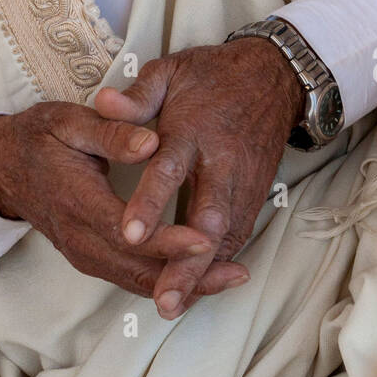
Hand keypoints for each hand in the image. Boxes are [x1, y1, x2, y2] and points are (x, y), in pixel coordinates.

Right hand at [0, 102, 249, 301]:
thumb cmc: (39, 136)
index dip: (169, 241)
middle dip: (190, 276)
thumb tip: (152, 143)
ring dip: (183, 285)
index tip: (207, 238)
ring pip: (136, 281)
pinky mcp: (88, 257)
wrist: (3, 165)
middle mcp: (79, 238)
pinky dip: (164, 281)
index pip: (127, 232)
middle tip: (237, 273)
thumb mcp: (69, 121)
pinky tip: (197, 275)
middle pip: (138, 270)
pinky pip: (129, 277)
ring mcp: (82, 253)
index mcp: (76, 201)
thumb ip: (111, 133)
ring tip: (229, 278)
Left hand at [94, 38, 303, 318]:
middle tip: (163, 298)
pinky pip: (238, 234)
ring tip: (174, 305)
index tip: (128, 233)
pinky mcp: (255, 194)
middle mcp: (220, 162)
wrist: (274, 75)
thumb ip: (137, 95)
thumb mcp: (170, 71)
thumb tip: (102, 102)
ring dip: (201, 273)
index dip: (150, 202)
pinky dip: (220, 264)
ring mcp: (242, 181)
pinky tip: (200, 289)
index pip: (168, 170)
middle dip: (185, 261)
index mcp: (192, 130)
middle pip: (204, 218)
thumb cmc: (212, 74)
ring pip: (224, 236)